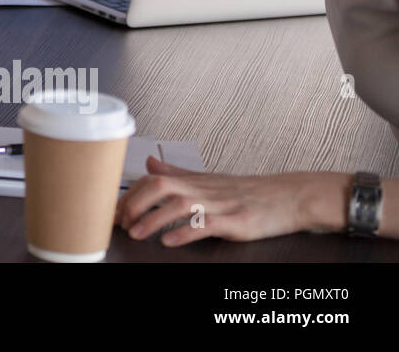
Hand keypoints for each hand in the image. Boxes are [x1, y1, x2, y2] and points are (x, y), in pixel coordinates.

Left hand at [115, 157, 344, 244]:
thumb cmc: (247, 190)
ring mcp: (221, 204)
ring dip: (154, 219)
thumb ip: (177, 172)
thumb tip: (148, 162)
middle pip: (161, 185)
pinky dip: (187, 232)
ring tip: (136, 233)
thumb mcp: (208, 179)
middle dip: (136, 202)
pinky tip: (170, 241)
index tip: (114, 210)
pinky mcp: (237, 221)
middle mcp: (204, 188)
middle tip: (120, 221)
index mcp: (195, 180)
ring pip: (181, 203)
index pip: (154, 179)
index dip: (131, 193)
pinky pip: (208, 224)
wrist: (289, 196)